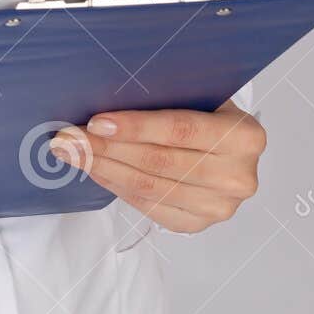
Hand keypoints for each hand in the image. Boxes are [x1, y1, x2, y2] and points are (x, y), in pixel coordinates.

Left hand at [49, 101, 265, 233]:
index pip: (181, 130)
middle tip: (69, 137)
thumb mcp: (201, 93)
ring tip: (72, 152)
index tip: (96, 121)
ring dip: (103, 167)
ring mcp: (219, 206)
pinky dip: (116, 185)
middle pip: (159, 162)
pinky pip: (148, 206)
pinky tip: (95, 169)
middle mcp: (238, 177)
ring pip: (149, 187)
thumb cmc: (209, 112)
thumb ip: (169, 93)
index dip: (136, 127)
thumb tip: (108, 90)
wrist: (230, 148)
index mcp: (245, 136)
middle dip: (106, 147)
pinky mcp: (198, 224)